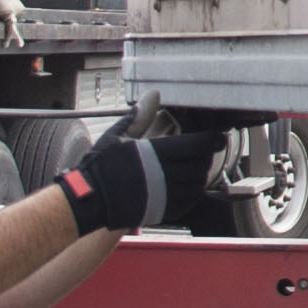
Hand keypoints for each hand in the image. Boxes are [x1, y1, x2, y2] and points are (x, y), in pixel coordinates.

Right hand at [48, 130, 232, 236]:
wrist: (88, 199)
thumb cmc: (100, 166)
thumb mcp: (117, 136)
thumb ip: (139, 117)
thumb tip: (153, 95)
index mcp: (156, 153)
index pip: (197, 145)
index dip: (212, 140)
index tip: (219, 138)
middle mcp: (165, 175)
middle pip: (201, 165)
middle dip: (205, 157)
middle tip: (203, 151)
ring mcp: (165, 196)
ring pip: (197, 185)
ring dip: (200, 176)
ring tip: (194, 168)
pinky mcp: (162, 212)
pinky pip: (188, 203)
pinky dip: (193, 195)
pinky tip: (187, 187)